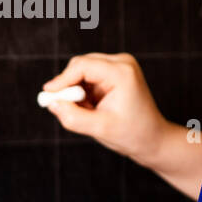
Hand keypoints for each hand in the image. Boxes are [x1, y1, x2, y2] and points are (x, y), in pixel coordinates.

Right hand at [41, 53, 174, 167]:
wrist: (153, 138)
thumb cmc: (131, 134)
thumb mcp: (100, 128)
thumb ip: (73, 116)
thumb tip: (51, 103)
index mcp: (122, 73)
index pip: (83, 66)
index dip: (62, 80)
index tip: (48, 96)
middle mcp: (122, 63)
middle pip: (80, 65)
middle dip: (70, 87)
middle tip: (65, 109)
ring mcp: (119, 65)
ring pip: (82, 71)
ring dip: (77, 91)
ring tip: (89, 112)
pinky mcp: (115, 71)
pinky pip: (88, 77)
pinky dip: (84, 92)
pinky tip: (94, 107)